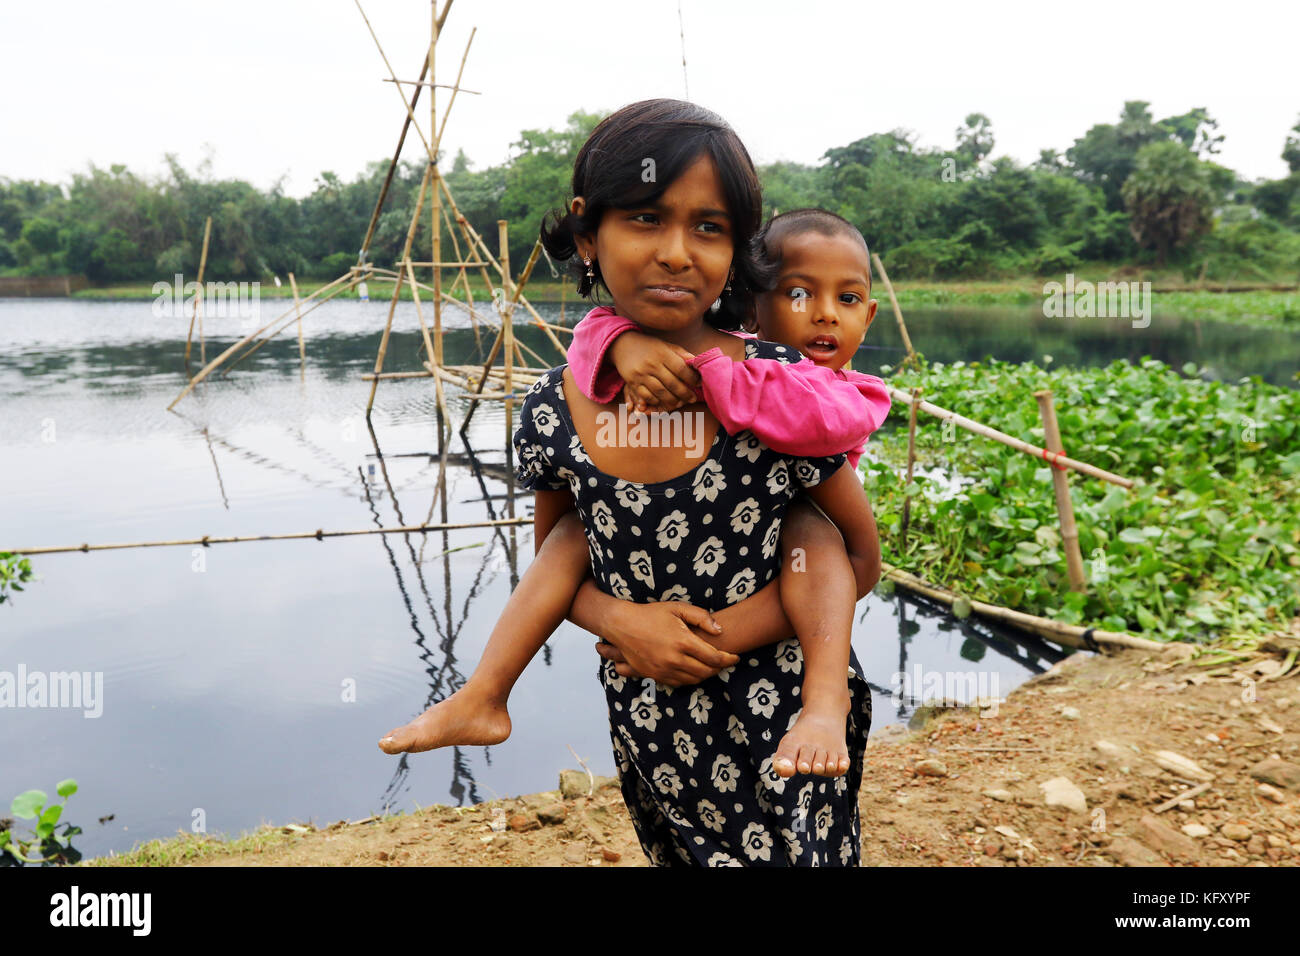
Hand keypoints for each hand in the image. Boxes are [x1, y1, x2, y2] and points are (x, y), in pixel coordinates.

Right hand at [599, 600, 737, 686]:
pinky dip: (690, 679)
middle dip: (719, 668)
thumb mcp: (678, 608)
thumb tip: (719, 630)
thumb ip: (702, 617)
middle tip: (725, 662)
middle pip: (706, 672)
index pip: (714, 658)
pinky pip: (679, 683)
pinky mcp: (655, 675)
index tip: (735, 657)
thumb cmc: (651, 614)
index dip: (729, 660)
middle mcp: (674, 659)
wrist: (622, 625)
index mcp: (683, 642)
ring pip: (694, 680)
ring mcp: (663, 670)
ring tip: (711, 666)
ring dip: (706, 675)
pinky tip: (694, 670)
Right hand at [608, 332, 700, 412]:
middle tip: (692, 398)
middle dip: (685, 393)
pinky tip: (664, 402)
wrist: (623, 345)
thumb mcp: (666, 345)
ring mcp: (641, 374)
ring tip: (680, 403)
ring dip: (672, 401)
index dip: (692, 378)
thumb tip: (697, 362)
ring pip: (660, 392)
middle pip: (672, 383)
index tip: (698, 383)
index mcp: (662, 353)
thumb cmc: (649, 346)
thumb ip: (681, 354)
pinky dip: (657, 401)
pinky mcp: (632, 382)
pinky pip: (647, 396)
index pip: (681, 369)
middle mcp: (651, 364)